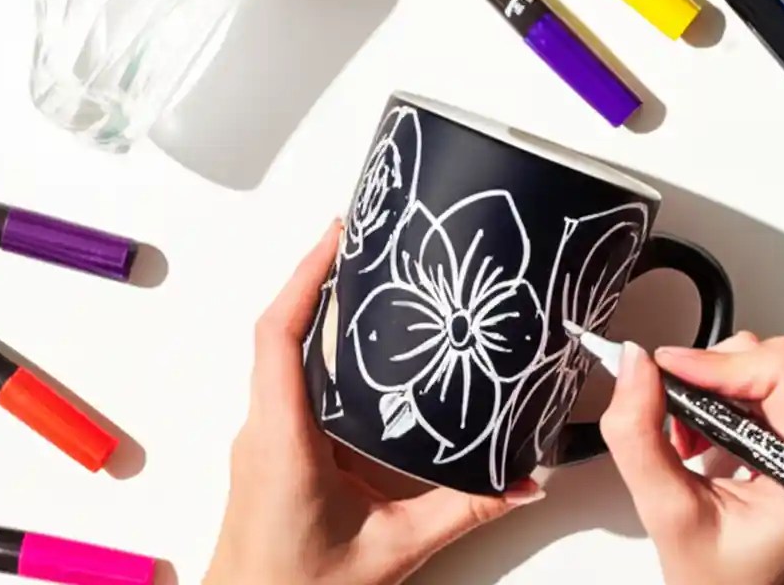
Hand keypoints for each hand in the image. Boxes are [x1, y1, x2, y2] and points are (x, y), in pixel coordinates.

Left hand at [204, 221, 543, 584]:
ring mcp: (261, 439)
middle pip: (281, 331)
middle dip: (318, 276)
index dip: (305, 276)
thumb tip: (521, 483)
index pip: (279, 335)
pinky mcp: (270, 452)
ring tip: (368, 277)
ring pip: (283, 356)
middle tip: (366, 239)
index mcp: (283, 441)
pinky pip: (290, 385)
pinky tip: (362, 353)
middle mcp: (263, 429)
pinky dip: (320, 353)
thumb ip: (462, 511)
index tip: (339, 233)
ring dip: (316, 312)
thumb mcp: (392, 549)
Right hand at [600, 333, 783, 584]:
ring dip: (717, 397)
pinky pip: (774, 395)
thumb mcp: (670, 517)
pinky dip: (731, 409)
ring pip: (770, 374)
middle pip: (774, 365)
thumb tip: (635, 369)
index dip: (717, 362)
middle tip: (674, 424)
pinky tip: (711, 450)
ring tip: (692, 447)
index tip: (669, 372)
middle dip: (710, 384)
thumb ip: (641, 438)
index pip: (781, 369)